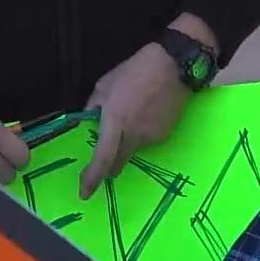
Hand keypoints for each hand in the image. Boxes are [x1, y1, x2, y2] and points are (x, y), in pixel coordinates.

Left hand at [77, 38, 192, 194]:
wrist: (174, 66)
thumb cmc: (135, 72)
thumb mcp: (105, 85)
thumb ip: (93, 107)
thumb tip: (90, 123)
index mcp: (115, 123)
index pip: (102, 158)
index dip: (92, 178)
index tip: (85, 193)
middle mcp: (133, 136)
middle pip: (118, 163)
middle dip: (109, 165)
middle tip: (104, 156)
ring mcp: (151, 138)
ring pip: (133, 149)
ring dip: (127, 140)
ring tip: (132, 112)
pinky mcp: (165, 135)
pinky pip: (146, 140)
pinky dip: (141, 132)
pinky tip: (146, 112)